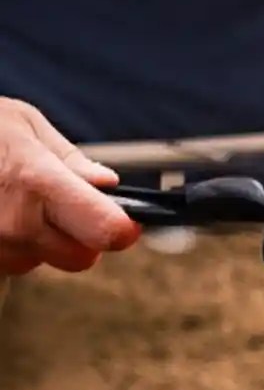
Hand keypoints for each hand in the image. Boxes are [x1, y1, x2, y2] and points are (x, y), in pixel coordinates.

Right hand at [0, 98, 140, 274]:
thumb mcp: (23, 125)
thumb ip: (70, 160)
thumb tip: (106, 184)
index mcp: (37, 183)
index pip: (105, 230)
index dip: (122, 229)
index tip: (125, 222)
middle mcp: (15, 223)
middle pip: (81, 258)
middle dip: (82, 237)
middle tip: (64, 207)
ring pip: (42, 262)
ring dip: (40, 240)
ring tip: (11, 200)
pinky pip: (9, 264)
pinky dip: (9, 246)